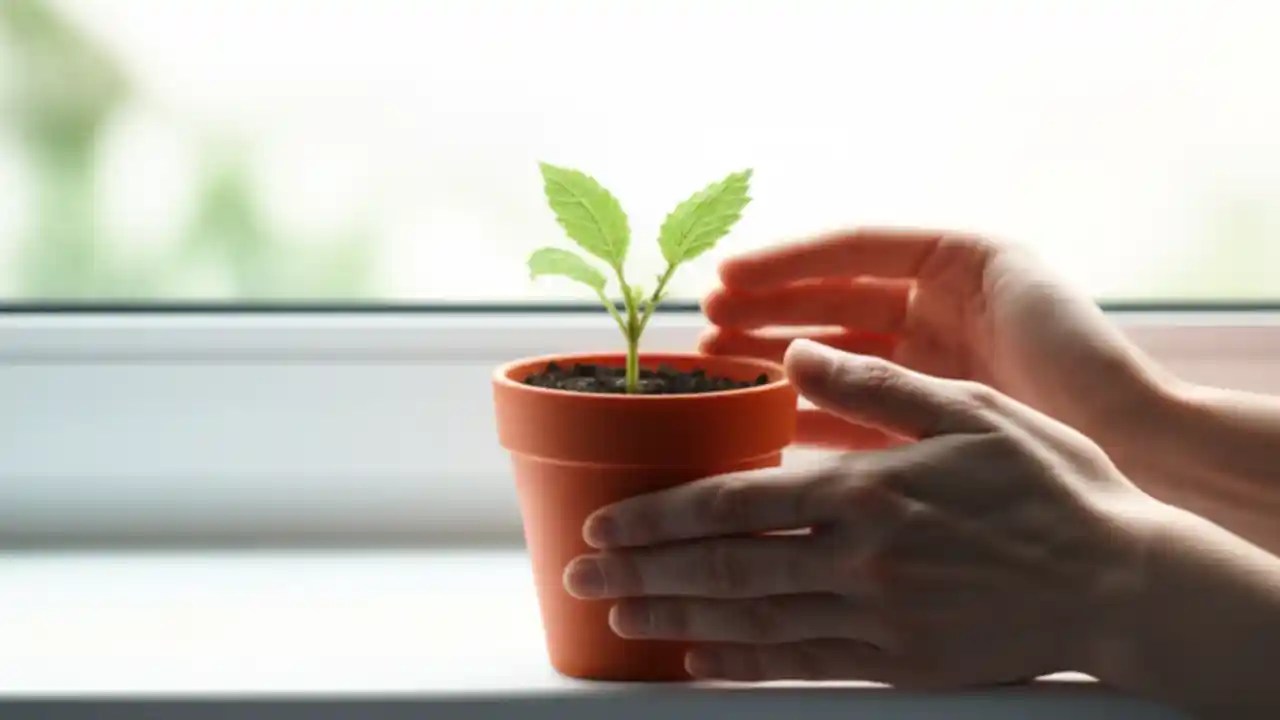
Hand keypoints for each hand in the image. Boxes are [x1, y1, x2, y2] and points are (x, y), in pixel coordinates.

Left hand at [563, 341, 1163, 686]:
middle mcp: (855, 557)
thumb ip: (876, 384)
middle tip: (581, 572)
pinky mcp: (899, 664)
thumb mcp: (969, 409)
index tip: (607, 523)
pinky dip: (742, 664)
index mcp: (863, 488)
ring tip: (618, 616)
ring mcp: (874, 617)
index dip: (659, 515)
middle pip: (722, 566)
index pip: (733, 503)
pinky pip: (802, 667)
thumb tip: (801, 352)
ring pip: (749, 621)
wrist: (1120, 582)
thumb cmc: (1049, 486)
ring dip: (673, 618)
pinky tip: (700, 661)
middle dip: (641, 570)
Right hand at [700, 228, 1170, 452]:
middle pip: (831, 299)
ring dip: (777, 358)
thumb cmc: (1075, 350)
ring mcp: (930, 360)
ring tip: (715, 369)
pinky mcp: (929, 412)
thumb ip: (904, 299)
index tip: (724, 277)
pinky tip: (764, 413)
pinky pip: (855, 403)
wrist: (1134, 435)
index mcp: (952, 258)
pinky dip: (811, 407)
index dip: (783, 262)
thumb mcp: (996, 283)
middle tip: (704, 327)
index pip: (849, 249)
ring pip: (835, 352)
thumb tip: (795, 345)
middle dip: (767, 310)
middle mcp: (934, 304)